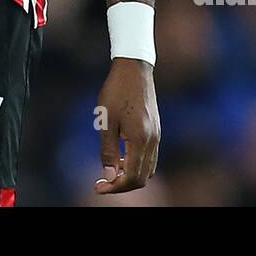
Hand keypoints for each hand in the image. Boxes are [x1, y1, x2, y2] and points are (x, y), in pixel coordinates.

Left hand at [94, 58, 158, 194]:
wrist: (134, 68)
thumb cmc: (117, 91)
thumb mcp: (106, 120)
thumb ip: (108, 150)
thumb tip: (108, 174)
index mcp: (140, 139)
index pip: (132, 177)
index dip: (115, 187)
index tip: (98, 187)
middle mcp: (152, 141)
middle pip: (142, 178)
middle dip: (122, 185)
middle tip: (102, 182)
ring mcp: (156, 136)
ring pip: (148, 170)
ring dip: (130, 175)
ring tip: (111, 169)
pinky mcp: (156, 131)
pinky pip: (150, 157)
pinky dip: (136, 164)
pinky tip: (121, 156)